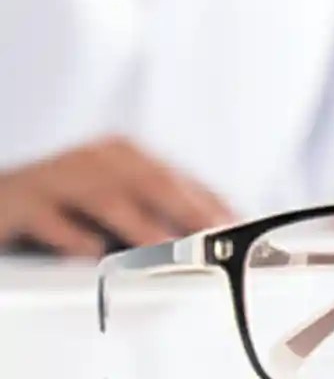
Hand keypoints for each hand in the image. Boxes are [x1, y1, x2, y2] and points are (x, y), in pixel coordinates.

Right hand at [0, 136, 234, 256]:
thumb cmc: (63, 204)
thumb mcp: (113, 202)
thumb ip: (155, 213)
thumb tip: (208, 233)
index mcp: (123, 154)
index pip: (178, 178)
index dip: (210, 202)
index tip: (237, 226)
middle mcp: (95, 158)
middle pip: (150, 180)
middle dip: (186, 209)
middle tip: (211, 236)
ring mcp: (59, 176)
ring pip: (106, 197)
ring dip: (139, 224)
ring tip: (164, 247)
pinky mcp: (23, 200)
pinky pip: (52, 217)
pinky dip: (75, 235)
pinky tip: (92, 252)